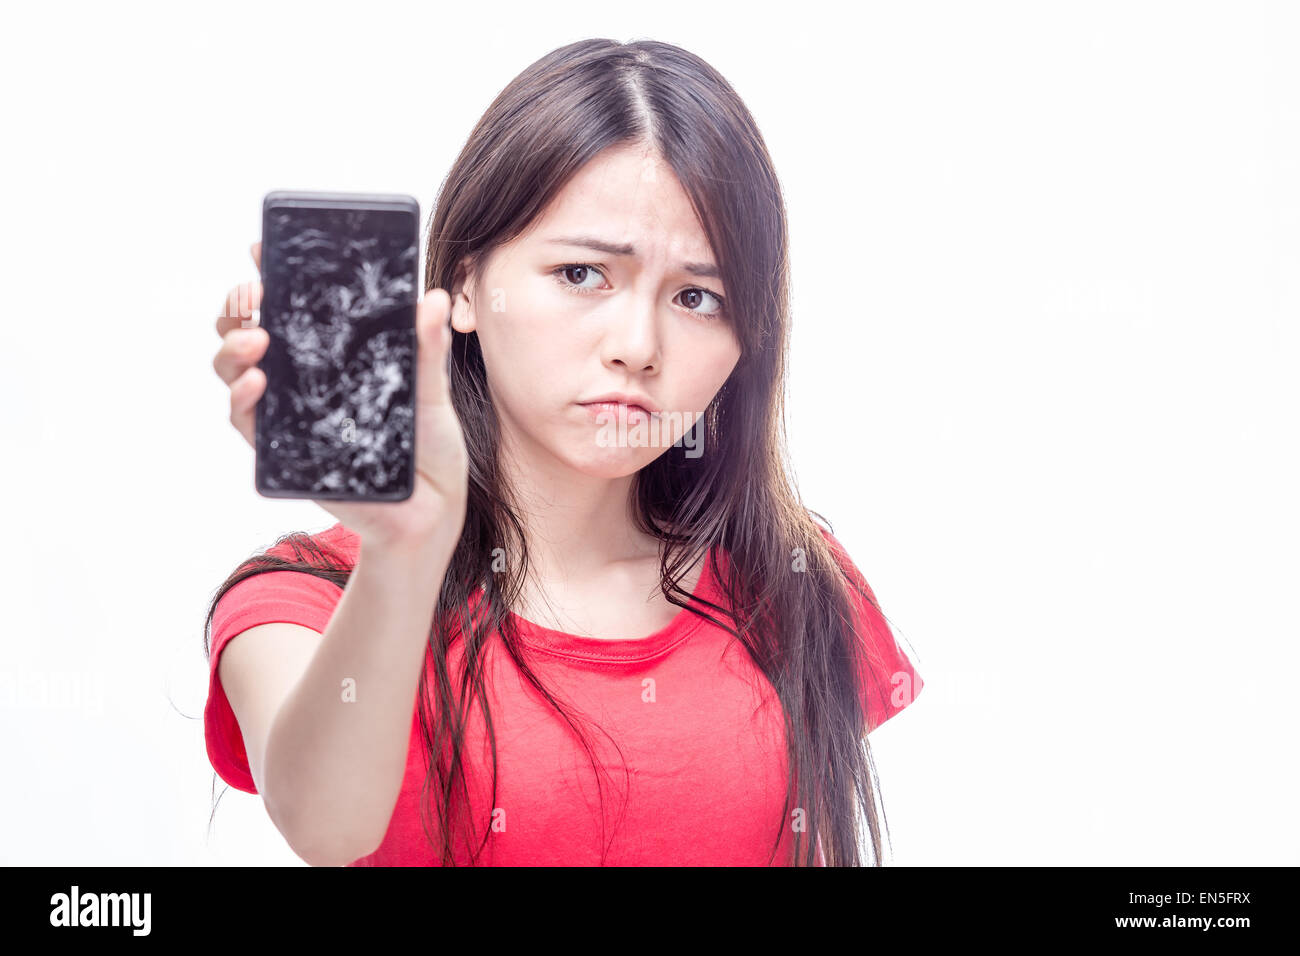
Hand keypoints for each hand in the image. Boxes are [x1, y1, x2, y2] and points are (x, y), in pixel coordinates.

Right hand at [213, 242, 467, 553]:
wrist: (427, 510)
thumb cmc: (428, 449)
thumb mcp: (432, 394)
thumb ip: (427, 349)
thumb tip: (434, 300)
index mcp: (334, 354)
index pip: (293, 305)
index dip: (271, 271)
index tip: (263, 245)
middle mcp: (304, 378)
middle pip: (249, 329)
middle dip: (239, 305)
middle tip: (255, 292)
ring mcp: (289, 413)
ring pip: (235, 369)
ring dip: (234, 348)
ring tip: (258, 338)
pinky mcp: (283, 451)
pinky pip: (247, 421)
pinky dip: (243, 398)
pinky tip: (256, 383)